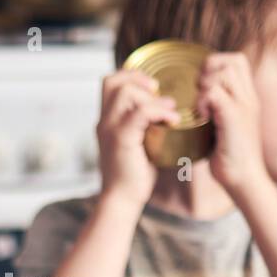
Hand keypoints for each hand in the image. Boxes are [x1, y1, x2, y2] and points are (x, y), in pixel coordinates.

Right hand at [96, 69, 179, 207]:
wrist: (121, 200)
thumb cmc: (132, 177)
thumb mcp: (137, 144)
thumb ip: (143, 127)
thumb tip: (165, 115)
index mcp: (106, 121)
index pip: (110, 83)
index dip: (131, 76)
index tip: (152, 89)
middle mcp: (104, 121)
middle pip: (112, 81)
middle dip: (139, 79)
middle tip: (158, 92)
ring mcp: (110, 129)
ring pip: (125, 92)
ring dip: (151, 97)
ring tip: (169, 109)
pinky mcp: (121, 139)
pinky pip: (140, 113)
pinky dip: (159, 111)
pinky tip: (173, 121)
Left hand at [195, 53, 266, 195]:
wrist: (246, 180)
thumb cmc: (231, 158)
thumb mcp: (225, 127)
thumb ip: (217, 110)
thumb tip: (197, 102)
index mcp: (247, 98)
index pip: (237, 61)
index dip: (216, 64)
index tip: (202, 85)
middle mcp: (249, 98)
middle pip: (233, 61)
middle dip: (209, 69)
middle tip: (199, 92)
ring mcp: (244, 107)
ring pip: (225, 73)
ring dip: (206, 85)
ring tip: (201, 105)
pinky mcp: (235, 119)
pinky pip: (215, 94)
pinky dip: (203, 101)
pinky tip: (201, 117)